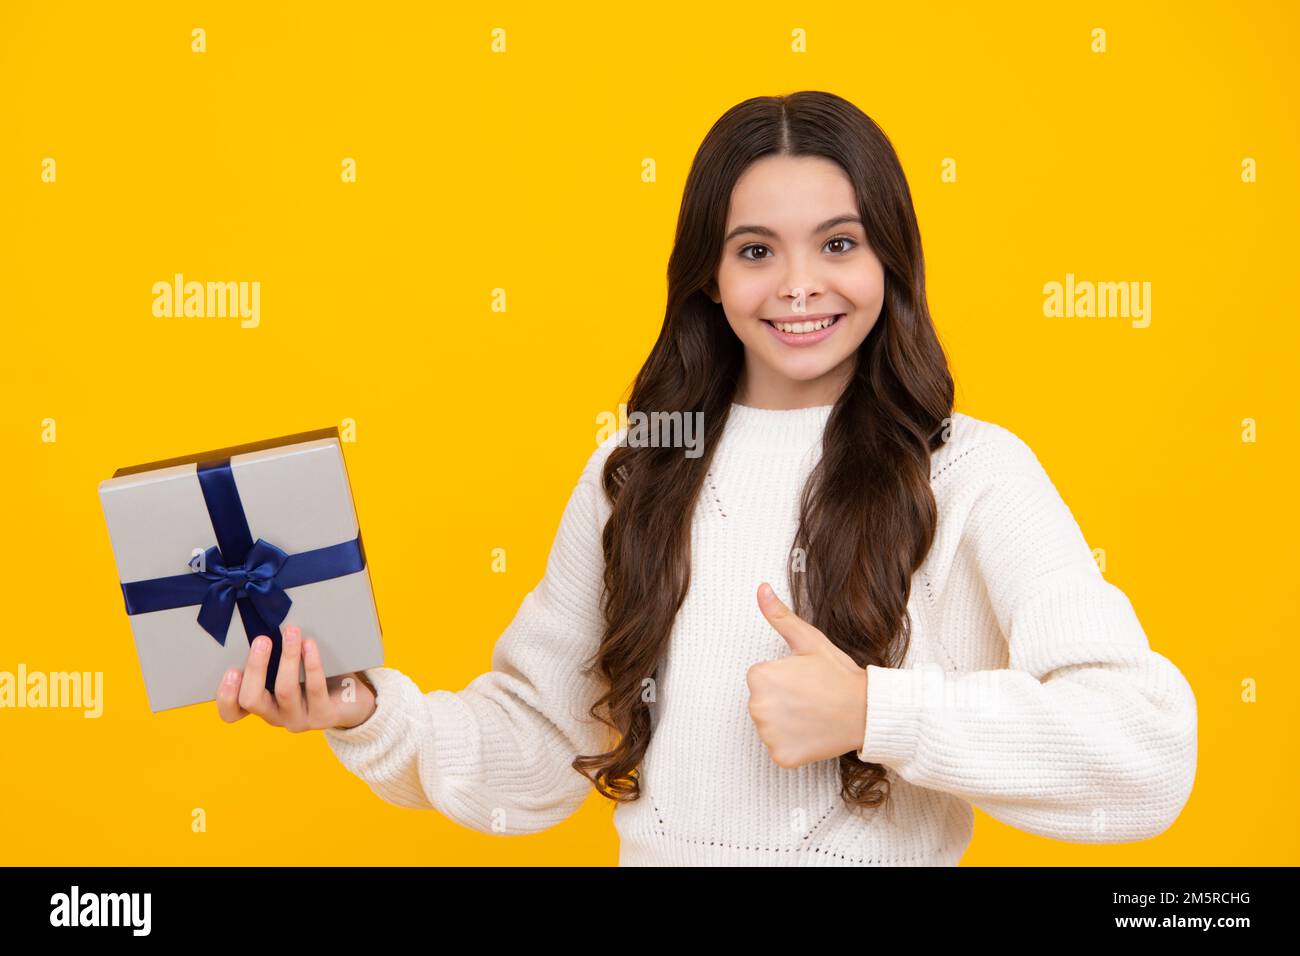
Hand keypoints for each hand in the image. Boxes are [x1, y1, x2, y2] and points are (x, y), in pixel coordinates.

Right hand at [215, 623, 376, 731]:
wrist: (351, 701)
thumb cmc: (311, 677)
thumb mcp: (287, 668)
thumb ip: (271, 655)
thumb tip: (262, 617)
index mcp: (260, 705)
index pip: (232, 712)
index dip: (226, 695)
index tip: (231, 669)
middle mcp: (274, 716)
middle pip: (252, 700)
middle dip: (255, 667)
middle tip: (262, 640)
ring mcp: (298, 719)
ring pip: (284, 690)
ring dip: (286, 658)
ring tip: (291, 631)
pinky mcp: (323, 715)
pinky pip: (314, 688)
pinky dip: (311, 663)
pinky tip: (310, 645)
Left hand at [746, 582, 868, 768]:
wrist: (866, 711)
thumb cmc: (838, 674)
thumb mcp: (808, 639)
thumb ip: (779, 615)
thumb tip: (760, 588)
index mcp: (758, 677)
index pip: (761, 678)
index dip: (784, 678)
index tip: (805, 680)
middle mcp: (756, 707)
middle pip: (763, 703)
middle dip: (782, 700)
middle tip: (811, 697)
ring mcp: (768, 735)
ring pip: (770, 727)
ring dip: (787, 723)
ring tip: (813, 714)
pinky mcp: (781, 756)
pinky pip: (780, 750)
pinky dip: (794, 745)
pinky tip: (812, 733)